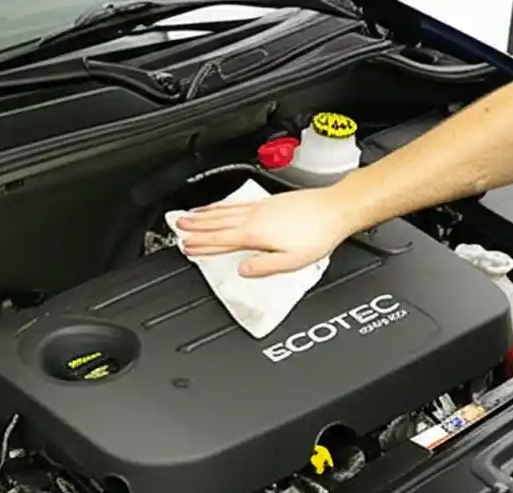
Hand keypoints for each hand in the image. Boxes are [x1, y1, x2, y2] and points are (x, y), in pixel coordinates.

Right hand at [175, 187, 357, 277]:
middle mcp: (255, 217)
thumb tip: (243, 271)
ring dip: (204, 214)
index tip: (185, 246)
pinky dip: (222, 205)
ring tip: (188, 215)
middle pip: (218, 222)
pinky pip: (237, 203)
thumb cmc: (319, 234)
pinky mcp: (269, 201)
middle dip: (195, 226)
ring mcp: (261, 207)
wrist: (336, 209)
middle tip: (176, 227)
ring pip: (225, 211)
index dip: (202, 244)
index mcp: (257, 233)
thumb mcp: (293, 261)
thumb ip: (265, 266)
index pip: (222, 240)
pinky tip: (219, 206)